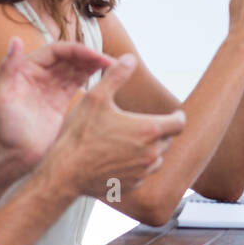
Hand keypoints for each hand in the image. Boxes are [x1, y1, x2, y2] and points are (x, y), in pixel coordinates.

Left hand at [0, 38, 113, 173]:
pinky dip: (92, 75)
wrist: (15, 157)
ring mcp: (51, 87)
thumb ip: (8, 67)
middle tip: (109, 60)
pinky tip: (106, 72)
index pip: (55, 51)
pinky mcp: (62, 100)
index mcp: (26, 69)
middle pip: (68, 57)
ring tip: (113, 64)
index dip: (76, 50)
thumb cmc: (4, 128)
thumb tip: (15, 39)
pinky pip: (78, 81)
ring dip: (93, 63)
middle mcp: (39, 74)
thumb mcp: (1, 96)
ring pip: (76, 67)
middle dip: (89, 55)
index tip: (94, 55)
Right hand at [40, 53, 184, 198]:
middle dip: (158, 132)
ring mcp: (142, 172)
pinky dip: (135, 167)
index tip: (171, 114)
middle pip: (167, 140)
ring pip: (156, 159)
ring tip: (129, 142)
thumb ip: (116, 76)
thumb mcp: (96, 98)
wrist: (64, 173)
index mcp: (149, 130)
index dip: (176, 117)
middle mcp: (151, 154)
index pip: (179, 123)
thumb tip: (130, 58)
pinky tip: (117, 160)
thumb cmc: (80, 134)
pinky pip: (141, 174)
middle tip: (141, 125)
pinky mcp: (132, 186)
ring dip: (149, 151)